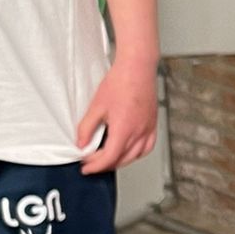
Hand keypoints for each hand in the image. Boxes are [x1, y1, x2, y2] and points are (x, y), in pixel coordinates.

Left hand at [77, 56, 158, 171]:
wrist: (137, 67)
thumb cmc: (121, 81)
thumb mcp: (96, 106)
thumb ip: (86, 128)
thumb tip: (82, 143)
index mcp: (124, 129)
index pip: (109, 158)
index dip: (95, 166)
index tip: (87, 166)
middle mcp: (139, 131)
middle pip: (121, 159)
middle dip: (105, 164)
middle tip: (92, 162)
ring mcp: (148, 128)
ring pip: (135, 156)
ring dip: (120, 161)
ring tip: (108, 158)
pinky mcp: (152, 123)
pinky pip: (147, 147)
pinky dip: (137, 153)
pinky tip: (129, 151)